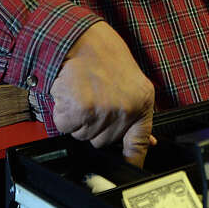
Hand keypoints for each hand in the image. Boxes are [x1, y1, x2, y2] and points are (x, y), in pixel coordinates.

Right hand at [50, 21, 155, 166]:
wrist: (78, 36)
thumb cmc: (102, 54)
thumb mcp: (130, 79)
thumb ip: (135, 110)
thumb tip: (146, 142)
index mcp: (142, 102)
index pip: (139, 142)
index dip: (132, 160)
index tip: (130, 170)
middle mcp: (125, 109)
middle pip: (103, 141)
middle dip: (94, 124)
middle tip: (92, 97)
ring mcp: (104, 111)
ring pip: (83, 135)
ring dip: (77, 118)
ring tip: (81, 91)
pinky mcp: (81, 110)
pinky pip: (65, 127)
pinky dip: (62, 113)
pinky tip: (69, 92)